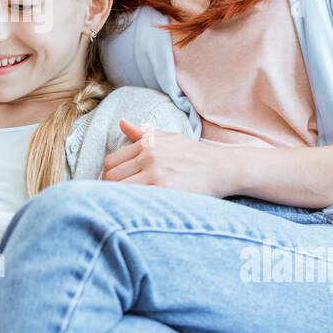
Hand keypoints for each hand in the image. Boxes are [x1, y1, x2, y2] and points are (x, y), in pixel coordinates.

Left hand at [101, 119, 241, 195]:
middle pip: (111, 177)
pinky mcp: (165, 190)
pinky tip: (140, 209)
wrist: (223, 167)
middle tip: (120, 197)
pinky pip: (136, 200)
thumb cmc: (195, 153)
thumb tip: (122, 123)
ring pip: (119, 190)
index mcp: (146, 145)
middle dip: (111, 188)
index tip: (117, 184)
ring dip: (120, 198)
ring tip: (128, 204)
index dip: (110, 175)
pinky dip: (133, 205)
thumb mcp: (169, 137)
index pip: (110, 162)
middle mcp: (148, 157)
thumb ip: (143, 132)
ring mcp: (156, 174)